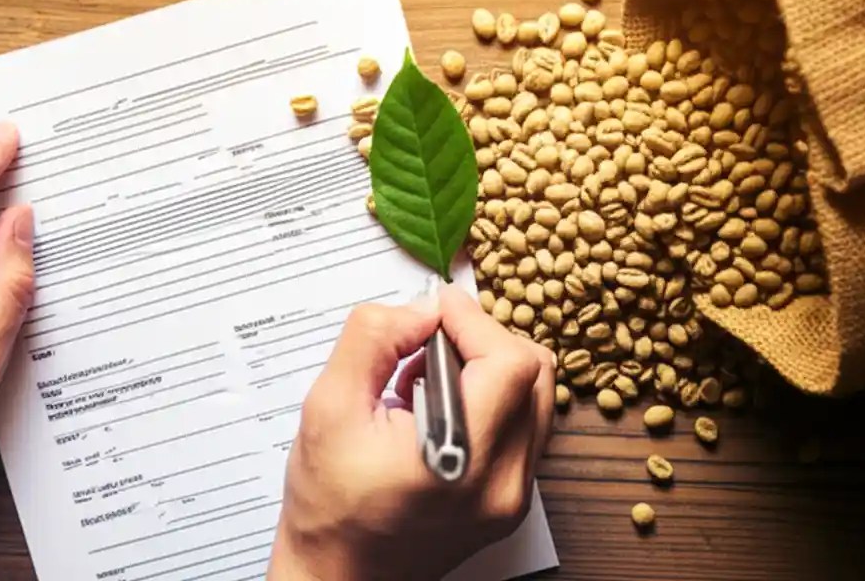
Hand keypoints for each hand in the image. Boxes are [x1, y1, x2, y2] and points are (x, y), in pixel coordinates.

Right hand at [268, 282, 554, 580]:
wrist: (337, 577)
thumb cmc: (328, 507)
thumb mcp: (328, 407)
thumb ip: (373, 341)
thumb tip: (419, 309)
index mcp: (460, 460)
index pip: (508, 362)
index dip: (472, 320)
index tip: (433, 310)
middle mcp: (502, 484)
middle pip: (535, 375)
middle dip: (483, 339)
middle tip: (429, 341)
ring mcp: (512, 497)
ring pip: (536, 399)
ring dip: (490, 367)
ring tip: (430, 375)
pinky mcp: (510, 502)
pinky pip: (524, 428)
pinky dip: (491, 400)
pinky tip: (440, 407)